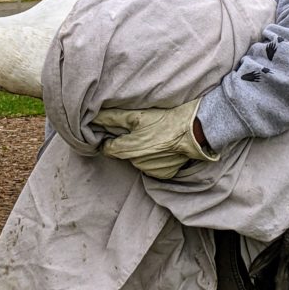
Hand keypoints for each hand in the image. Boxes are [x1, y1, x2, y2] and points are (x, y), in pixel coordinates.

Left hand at [94, 99, 219, 179]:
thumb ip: (112, 118)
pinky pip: (152, 166)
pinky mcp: (163, 174)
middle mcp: (136, 164)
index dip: (108, 138)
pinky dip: (154, 158)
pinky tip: (162, 146)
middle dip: (126, 143)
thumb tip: (93, 118)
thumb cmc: (165, 120)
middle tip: (138, 130)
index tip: (115, 130)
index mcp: (126, 150)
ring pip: (137, 160)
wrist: (195, 131)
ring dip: (140, 151)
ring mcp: (150, 171)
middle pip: (123, 154)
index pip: (106, 149)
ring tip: (152, 136)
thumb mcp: (137, 115)